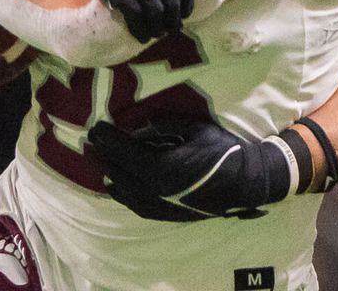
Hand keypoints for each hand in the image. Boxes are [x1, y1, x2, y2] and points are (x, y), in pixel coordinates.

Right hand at [19, 0, 196, 40]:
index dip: (187, 2)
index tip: (185, 12)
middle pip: (171, 0)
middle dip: (174, 19)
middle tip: (173, 26)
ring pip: (154, 10)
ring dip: (158, 27)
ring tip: (158, 32)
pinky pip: (133, 13)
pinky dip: (139, 28)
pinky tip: (141, 35)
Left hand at [87, 117, 295, 221]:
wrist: (248, 183)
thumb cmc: (222, 151)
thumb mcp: (193, 128)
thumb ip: (161, 124)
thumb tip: (135, 122)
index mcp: (160, 167)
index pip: (122, 151)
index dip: (106, 138)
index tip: (94, 127)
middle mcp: (154, 190)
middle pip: (117, 171)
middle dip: (101, 154)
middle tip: (90, 140)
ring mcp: (160, 206)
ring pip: (123, 191)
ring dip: (108, 173)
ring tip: (98, 159)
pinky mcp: (168, 215)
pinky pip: (136, 206)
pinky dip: (122, 195)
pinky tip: (116, 186)